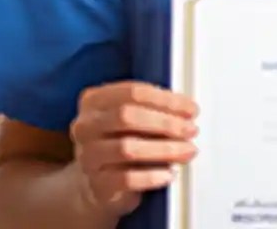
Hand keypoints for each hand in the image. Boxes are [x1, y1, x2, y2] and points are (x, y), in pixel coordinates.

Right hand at [69, 81, 198, 218]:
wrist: (98, 183)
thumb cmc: (123, 141)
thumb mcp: (135, 118)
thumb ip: (156, 108)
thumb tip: (188, 110)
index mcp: (94, 100)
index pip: (133, 92)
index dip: (166, 100)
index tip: (191, 109)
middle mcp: (85, 126)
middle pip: (127, 116)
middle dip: (166, 122)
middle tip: (191, 130)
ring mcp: (88, 156)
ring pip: (127, 148)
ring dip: (165, 149)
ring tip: (188, 151)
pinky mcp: (96, 184)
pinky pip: (127, 179)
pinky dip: (153, 176)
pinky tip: (169, 174)